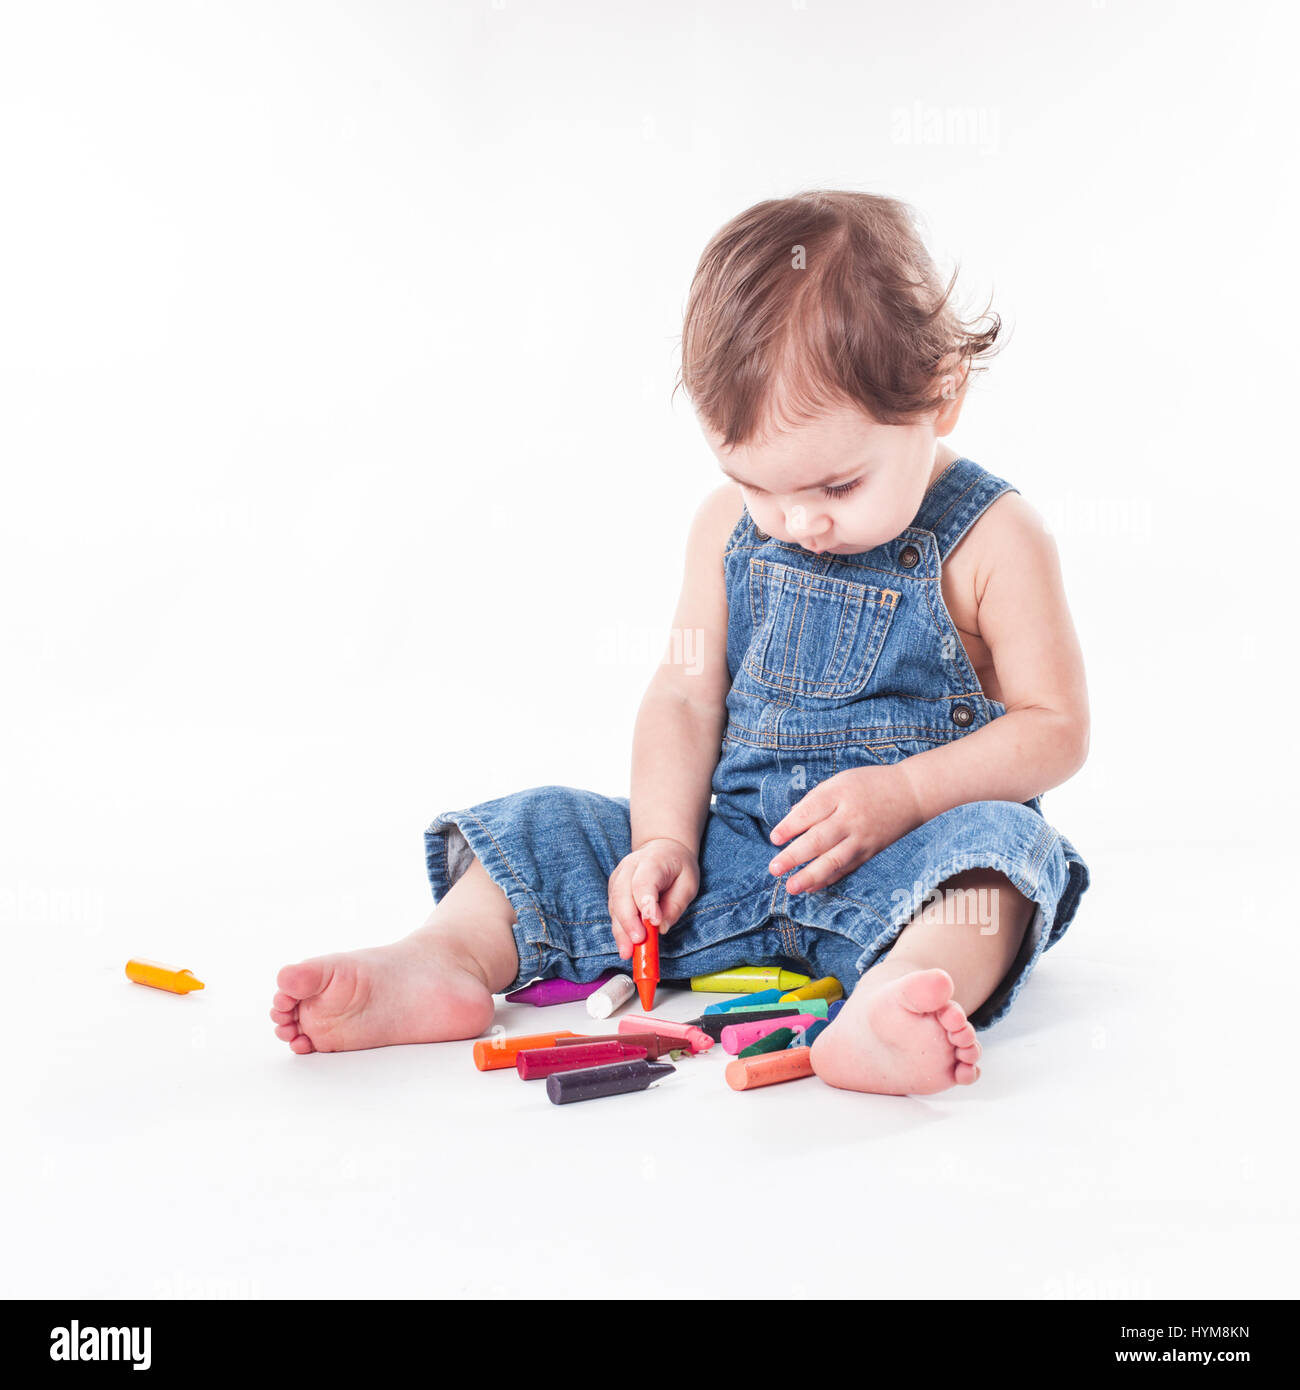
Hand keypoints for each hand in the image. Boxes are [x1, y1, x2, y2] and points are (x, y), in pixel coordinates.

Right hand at [607, 837, 699, 958]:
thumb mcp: (688, 882)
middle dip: (628, 921)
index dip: (646, 903)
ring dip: (620, 930)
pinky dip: (618, 929)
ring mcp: (618, 878)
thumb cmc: (677, 867)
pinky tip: (624, 945)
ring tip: (628, 951)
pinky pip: (613, 911)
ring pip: (614, 905)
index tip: (652, 923)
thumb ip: (676, 904)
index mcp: (651, 861)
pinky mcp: (613, 889)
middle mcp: (629, 867)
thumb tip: (661, 927)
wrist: (663, 849)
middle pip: (622, 895)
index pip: (643, 882)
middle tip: (638, 942)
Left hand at [767, 764, 922, 894]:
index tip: (774, 838)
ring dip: (811, 876)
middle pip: (819, 839)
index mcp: (840, 794)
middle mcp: (851, 818)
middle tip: (774, 868)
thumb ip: (815, 799)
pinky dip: (829, 879)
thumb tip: (790, 820)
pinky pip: (847, 868)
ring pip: (834, 860)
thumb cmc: (869, 784)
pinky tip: (812, 887)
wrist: (911, 793)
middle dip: (794, 856)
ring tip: (791, 887)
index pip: (810, 812)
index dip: (790, 826)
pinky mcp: (870, 851)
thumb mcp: (840, 780)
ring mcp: (862, 838)